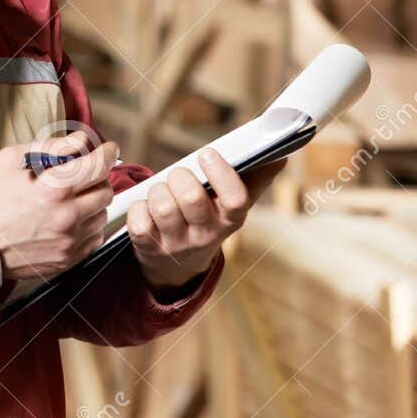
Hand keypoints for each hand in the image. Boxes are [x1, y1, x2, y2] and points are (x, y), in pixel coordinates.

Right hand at [0, 132, 116, 282]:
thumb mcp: (12, 159)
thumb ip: (51, 146)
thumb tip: (80, 141)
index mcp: (54, 187)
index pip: (99, 165)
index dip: (107, 153)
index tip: (108, 150)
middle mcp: (67, 215)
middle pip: (106, 190)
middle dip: (98, 178)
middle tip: (84, 176)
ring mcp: (69, 240)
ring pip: (102, 215)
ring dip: (92, 203)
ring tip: (70, 200)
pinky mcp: (67, 258)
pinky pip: (94, 238)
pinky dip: (86, 226)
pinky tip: (67, 220)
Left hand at [127, 149, 285, 290]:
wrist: (178, 262)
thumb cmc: (207, 218)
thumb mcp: (231, 204)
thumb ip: (254, 178)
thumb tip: (280, 155)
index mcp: (231, 220)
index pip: (236, 199)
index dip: (221, 174)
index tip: (207, 154)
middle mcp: (206, 235)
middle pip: (192, 199)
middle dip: (180, 177)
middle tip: (179, 174)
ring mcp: (177, 244)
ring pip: (163, 207)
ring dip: (157, 190)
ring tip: (162, 190)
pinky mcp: (149, 248)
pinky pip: (139, 221)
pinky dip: (137, 207)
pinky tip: (145, 207)